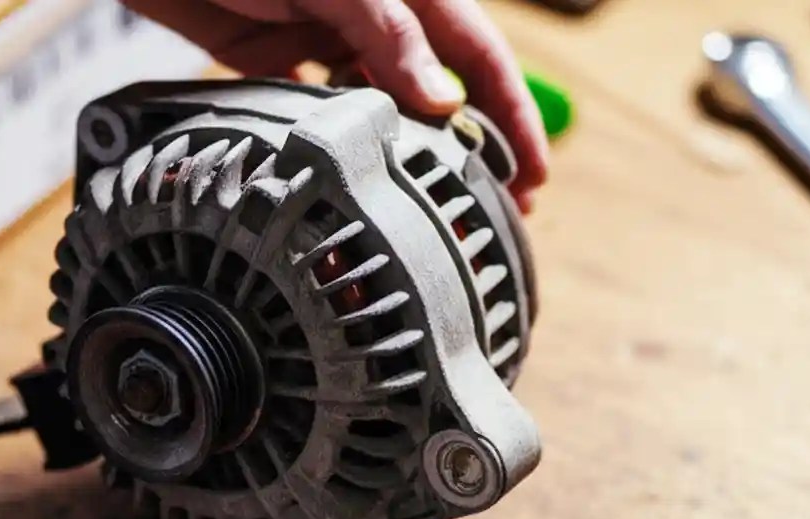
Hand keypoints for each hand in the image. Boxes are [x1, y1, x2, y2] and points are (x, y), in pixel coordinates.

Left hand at [124, 0, 548, 209]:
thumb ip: (389, 34)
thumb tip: (443, 102)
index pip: (480, 56)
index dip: (512, 115)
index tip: (532, 174)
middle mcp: (376, 14)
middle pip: (439, 88)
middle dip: (468, 147)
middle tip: (490, 207)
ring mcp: (326, 35)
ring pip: (383, 103)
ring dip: (406, 150)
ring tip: (426, 204)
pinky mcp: (277, 55)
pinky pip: (321, 104)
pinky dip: (338, 137)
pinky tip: (346, 170)